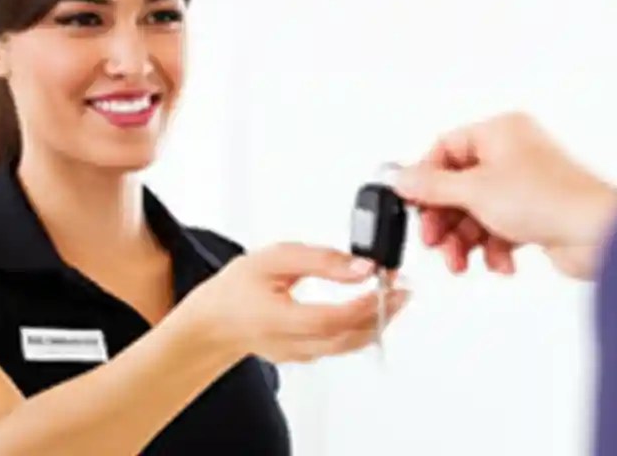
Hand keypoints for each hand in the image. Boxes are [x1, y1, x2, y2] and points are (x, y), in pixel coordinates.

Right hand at [185, 242, 408, 363]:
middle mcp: (292, 343)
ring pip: (350, 346)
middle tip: (403, 288)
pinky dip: (363, 328)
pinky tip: (372, 307)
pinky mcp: (307, 356)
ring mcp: (301, 354)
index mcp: (279, 319)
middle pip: (349, 337)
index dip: (365, 303)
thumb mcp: (274, 259)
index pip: (332, 319)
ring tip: (395, 296)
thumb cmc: (237, 288)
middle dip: (383, 313)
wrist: (214, 322)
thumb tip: (361, 266)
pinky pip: (342, 346)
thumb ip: (319, 260)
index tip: (386, 282)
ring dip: (378, 322)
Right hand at [394, 112, 616, 278]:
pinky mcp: (535, 214)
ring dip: (466, 241)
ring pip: (476, 212)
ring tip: (463, 262)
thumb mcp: (475, 191)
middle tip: (437, 243)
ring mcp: (524, 184)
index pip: (445, 149)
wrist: (597, 233)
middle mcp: (512, 153)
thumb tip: (402, 178)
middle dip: (446, 221)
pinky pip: (499, 229)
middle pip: (458, 186)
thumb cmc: (550, 199)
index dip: (426, 180)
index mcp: (499, 132)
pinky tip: (501, 263)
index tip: (414, 206)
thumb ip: (433, 187)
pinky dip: (494, 249)